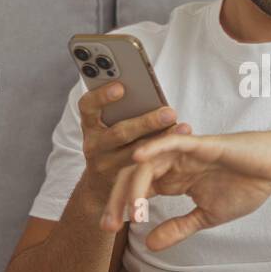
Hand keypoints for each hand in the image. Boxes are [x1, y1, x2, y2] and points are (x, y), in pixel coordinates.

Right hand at [75, 82, 192, 204]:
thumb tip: (149, 91)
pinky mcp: (123, 179)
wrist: (100, 184)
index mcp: (90, 125)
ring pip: (135, 153)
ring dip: (160, 140)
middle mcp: (94, 144)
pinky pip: (145, 167)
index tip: (121, 87)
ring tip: (182, 128)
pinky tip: (179, 147)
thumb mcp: (106, 126)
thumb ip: (121, 109)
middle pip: (120, 132)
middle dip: (146, 122)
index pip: (88, 106)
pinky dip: (162, 155)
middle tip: (170, 112)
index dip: (101, 96)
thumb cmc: (111, 143)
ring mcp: (107, 165)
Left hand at [99, 126, 270, 250]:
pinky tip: (138, 158)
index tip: (109, 231)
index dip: (120, 207)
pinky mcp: (200, 143)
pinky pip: (172, 141)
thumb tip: (148, 245)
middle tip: (108, 226)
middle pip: (133, 176)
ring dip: (134, 185)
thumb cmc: (246, 187)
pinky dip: (154, 147)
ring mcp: (185, 152)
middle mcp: (173, 163)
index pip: (137, 190)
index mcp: (173, 179)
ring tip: (130, 211)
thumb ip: (178, 227)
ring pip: (147, 163)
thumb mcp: (207, 216)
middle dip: (117, 200)